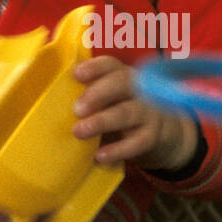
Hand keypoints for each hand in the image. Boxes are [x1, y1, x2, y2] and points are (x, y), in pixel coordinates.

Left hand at [71, 55, 198, 171]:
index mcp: (125, 77)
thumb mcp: (114, 101)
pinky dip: (117, 150)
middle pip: (122, 82)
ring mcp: (149, 112)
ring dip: (102, 121)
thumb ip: (93, 99)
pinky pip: (137, 143)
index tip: (76, 74)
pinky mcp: (153, 137)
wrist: (166, 136)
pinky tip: (99, 156)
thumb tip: (55, 106)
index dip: (95, 67)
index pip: (112, 65)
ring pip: (127, 112)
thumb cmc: (125, 114)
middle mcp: (140, 89)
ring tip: (79, 131)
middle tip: (76, 108)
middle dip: (98, 93)